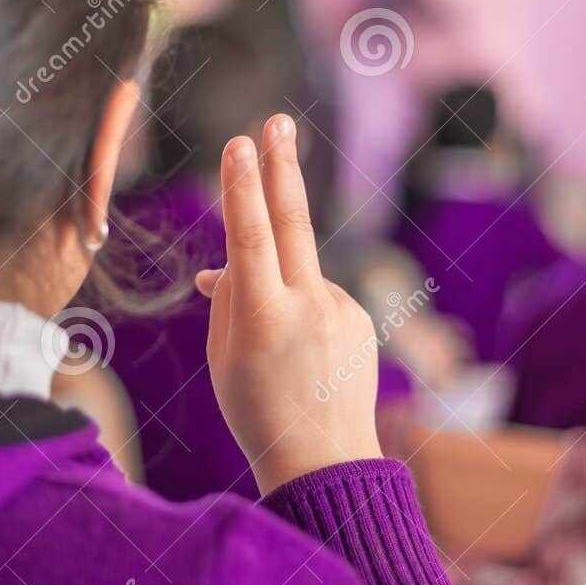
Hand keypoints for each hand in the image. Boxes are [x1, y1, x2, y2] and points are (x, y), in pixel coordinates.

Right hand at [196, 114, 383, 494]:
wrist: (324, 462)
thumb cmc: (256, 410)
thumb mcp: (223, 356)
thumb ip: (227, 299)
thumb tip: (224, 263)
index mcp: (264, 318)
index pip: (250, 236)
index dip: (242, 187)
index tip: (239, 143)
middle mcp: (308, 307)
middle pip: (293, 222)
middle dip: (282, 167)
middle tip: (277, 122)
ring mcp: (342, 311)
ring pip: (298, 276)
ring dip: (280, 294)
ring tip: (278, 357)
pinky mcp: (362, 319)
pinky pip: (321, 299)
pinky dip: (304, 315)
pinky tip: (303, 361)